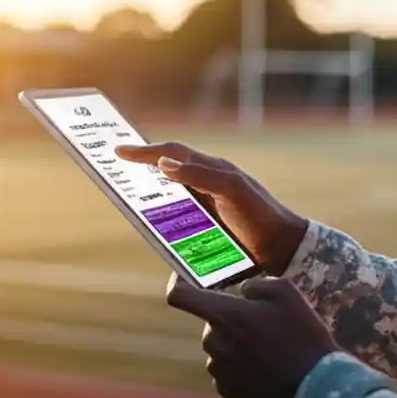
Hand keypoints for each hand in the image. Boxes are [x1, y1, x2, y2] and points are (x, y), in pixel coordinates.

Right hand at [116, 142, 308, 274]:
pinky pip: (176, 217)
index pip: (172, 153)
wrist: (284, 247)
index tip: (117, 150)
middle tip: (112, 167)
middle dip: (140, 166)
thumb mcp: (233, 191)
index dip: (144, 151)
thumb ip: (202, 176)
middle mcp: (206, 183)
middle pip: (166, 170)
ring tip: (122, 194)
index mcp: (212, 169)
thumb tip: (164, 163)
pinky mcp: (206, 225)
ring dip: (147, 193)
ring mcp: (205, 204)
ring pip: (168, 194)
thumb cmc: (261, 214)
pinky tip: (148, 224)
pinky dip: (159, 216)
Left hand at [167, 274, 338, 397]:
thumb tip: (242, 291)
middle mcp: (214, 341)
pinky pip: (226, 370)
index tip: (184, 278)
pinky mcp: (228, 391)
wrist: (314, 386)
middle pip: (210, 323)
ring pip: (219, 346)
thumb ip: (256, 284)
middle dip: (230, 318)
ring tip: (270, 348)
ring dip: (236, 343)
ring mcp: (219, 369)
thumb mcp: (287, 292)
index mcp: (224, 315)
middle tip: (261, 321)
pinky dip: (240, 365)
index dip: (178, 282)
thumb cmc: (302, 335)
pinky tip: (266, 367)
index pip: (180, 296)